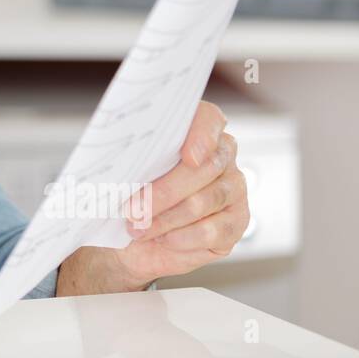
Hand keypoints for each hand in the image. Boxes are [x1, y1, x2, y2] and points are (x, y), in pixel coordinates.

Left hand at [56, 101, 249, 294]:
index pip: (208, 119)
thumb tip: (122, 159)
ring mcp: (233, 188)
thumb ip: (132, 158)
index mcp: (196, 129)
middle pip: (203, 168)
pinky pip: (214, 231)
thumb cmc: (130, 194)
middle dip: (163, 191)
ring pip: (203, 201)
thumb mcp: (123, 171)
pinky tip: (164, 239)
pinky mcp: (236, 222)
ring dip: (165, 218)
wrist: (131, 234)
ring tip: (138, 226)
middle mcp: (221, 155)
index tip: (187, 156)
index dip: (201, 135)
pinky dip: (183, 237)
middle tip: (132, 208)